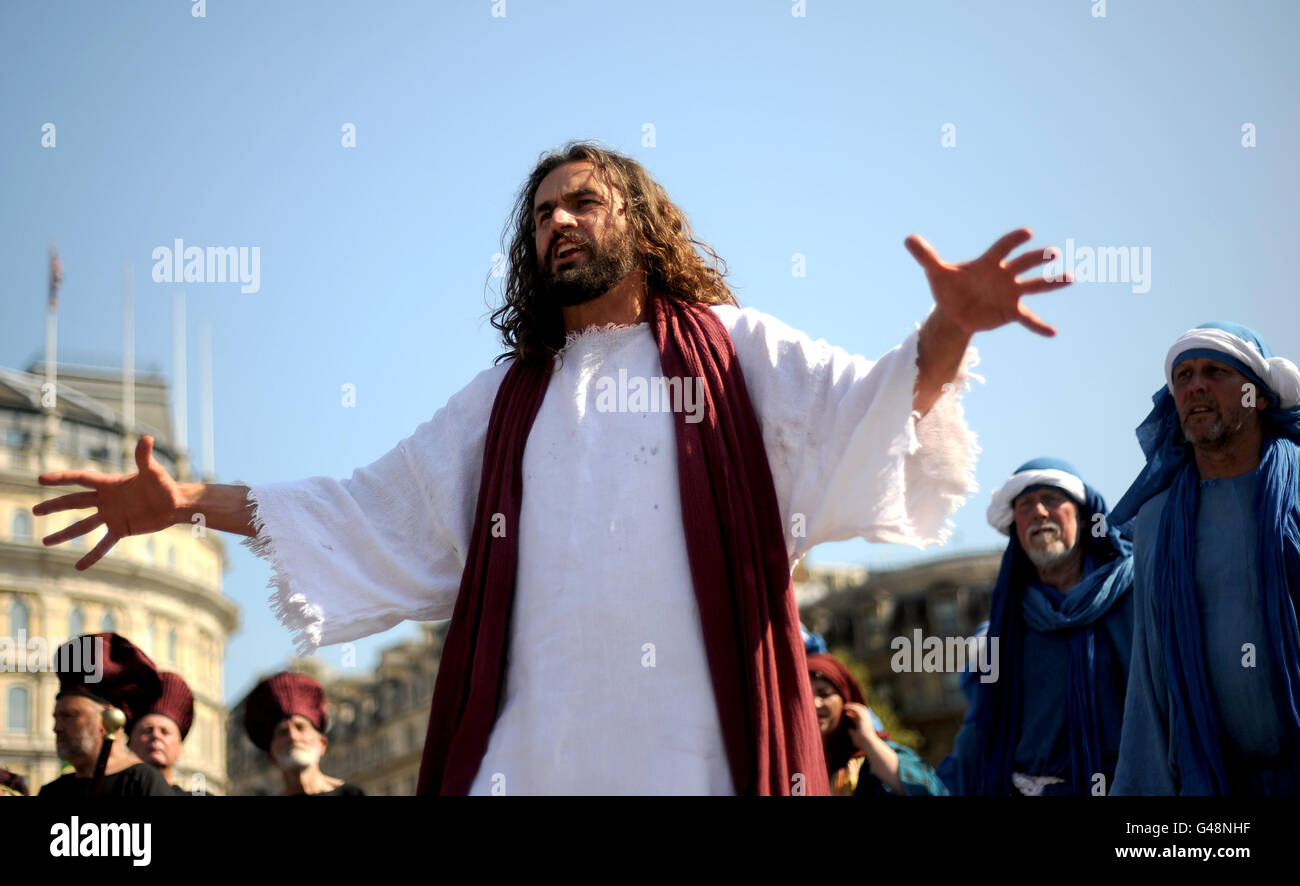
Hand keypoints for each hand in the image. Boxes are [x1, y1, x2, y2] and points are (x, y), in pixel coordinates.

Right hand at [32, 435, 181, 570]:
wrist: (177, 504)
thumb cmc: (166, 485)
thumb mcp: (154, 472)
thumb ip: (145, 457)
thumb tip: (146, 439)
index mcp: (109, 484)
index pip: (80, 479)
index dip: (61, 478)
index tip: (41, 479)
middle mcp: (106, 500)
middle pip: (74, 502)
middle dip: (54, 506)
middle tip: (34, 510)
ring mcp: (112, 515)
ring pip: (82, 526)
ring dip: (64, 534)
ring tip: (45, 541)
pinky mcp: (121, 529)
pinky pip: (103, 545)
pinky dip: (92, 556)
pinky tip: (79, 567)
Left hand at [842, 702, 876, 752]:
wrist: (868, 743)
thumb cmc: (862, 742)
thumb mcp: (855, 736)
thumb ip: (852, 732)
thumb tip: (849, 730)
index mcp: (864, 724)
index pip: (858, 717)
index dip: (852, 714)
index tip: (846, 713)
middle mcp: (866, 719)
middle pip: (860, 710)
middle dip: (854, 708)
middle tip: (845, 707)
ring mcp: (866, 717)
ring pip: (859, 707)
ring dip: (852, 706)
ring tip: (845, 706)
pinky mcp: (863, 716)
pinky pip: (857, 708)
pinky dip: (851, 707)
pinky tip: (845, 707)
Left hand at [905, 228, 1070, 336]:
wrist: (954, 310)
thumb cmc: (948, 287)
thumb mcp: (936, 273)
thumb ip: (926, 256)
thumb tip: (907, 239)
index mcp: (988, 262)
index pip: (1002, 248)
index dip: (1013, 241)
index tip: (1027, 233)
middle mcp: (1004, 275)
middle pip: (1023, 264)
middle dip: (1036, 259)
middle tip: (1051, 253)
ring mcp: (1010, 292)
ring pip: (1034, 286)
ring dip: (1051, 283)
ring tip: (1071, 278)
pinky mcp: (1011, 311)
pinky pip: (1027, 318)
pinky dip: (1038, 326)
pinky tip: (1053, 333)